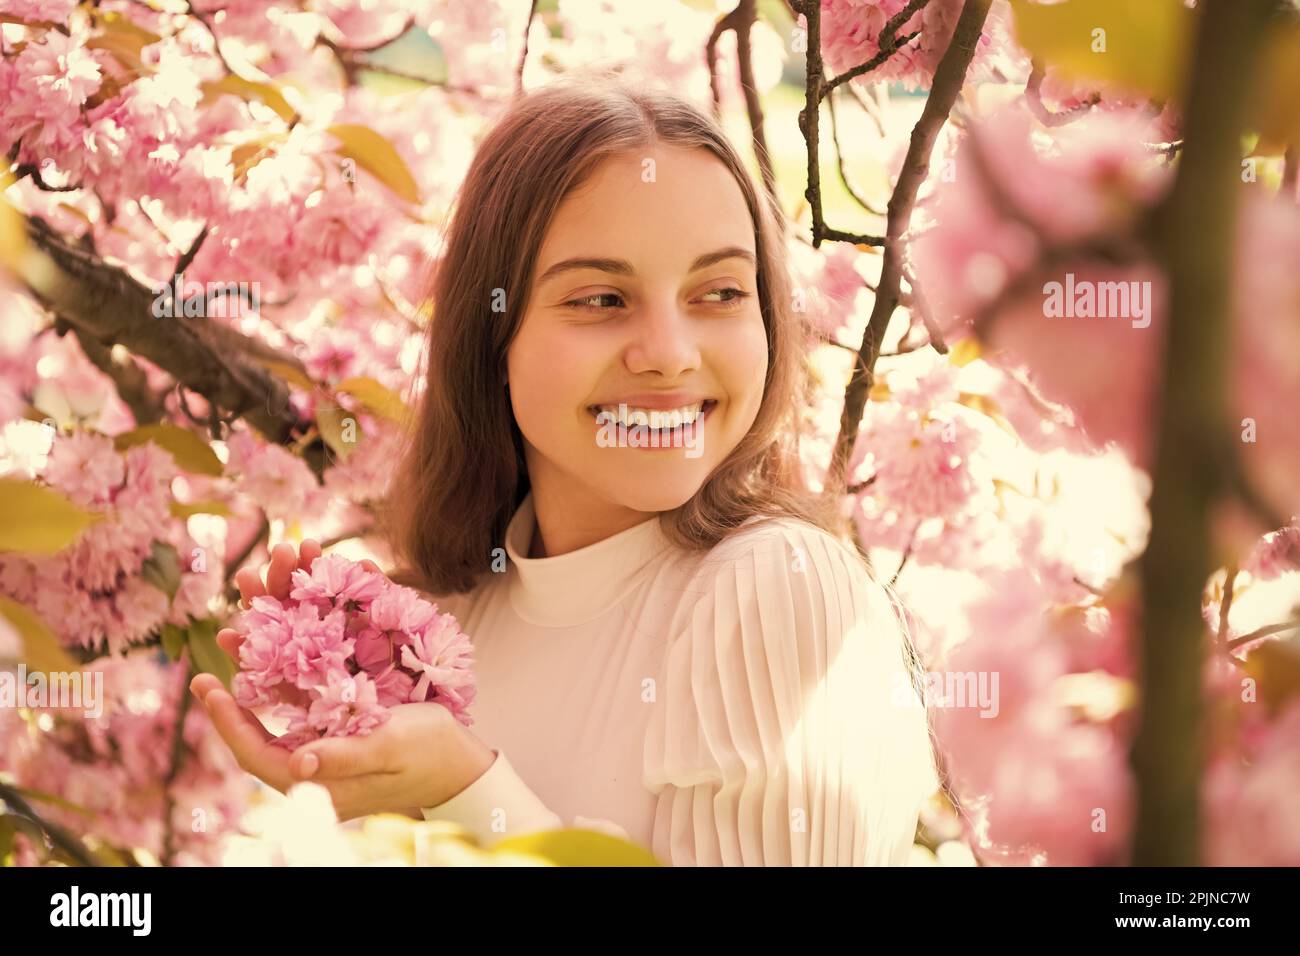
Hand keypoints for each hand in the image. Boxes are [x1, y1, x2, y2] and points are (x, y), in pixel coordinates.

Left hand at [190, 540, 496, 819]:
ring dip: (290, 601)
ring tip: (287, 554)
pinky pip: (324, 644)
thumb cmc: (426, 758)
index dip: (228, 719)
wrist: (458, 753)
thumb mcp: (389, 751)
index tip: (206, 683)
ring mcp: (327, 708)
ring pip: (294, 654)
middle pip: (269, 685)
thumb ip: (346, 756)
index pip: (255, 747)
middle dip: (259, 627)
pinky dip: (324, 604)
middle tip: (247, 579)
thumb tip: (298, 763)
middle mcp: (309, 734)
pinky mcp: (347, 686)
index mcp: (311, 767)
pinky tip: (321, 569)